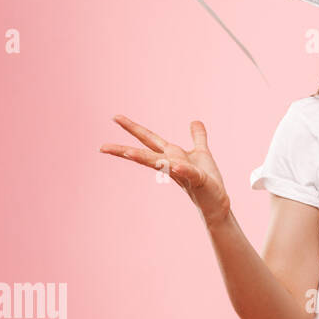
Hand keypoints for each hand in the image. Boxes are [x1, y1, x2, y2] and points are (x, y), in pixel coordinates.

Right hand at [99, 115, 231, 224]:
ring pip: (161, 164)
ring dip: (145, 158)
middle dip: (124, 149)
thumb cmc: (207, 177)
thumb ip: (198, 137)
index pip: (149, 139)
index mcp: (171, 155)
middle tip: (102, 147)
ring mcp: (182, 172)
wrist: (216, 201)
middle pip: (145, 154)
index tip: (115, 117)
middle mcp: (172, 163)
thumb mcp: (202, 152)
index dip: (133, 128)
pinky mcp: (198, 180)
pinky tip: (175, 165)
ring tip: (128, 153)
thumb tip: (195, 121)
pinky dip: (182, 168)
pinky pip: (189, 172)